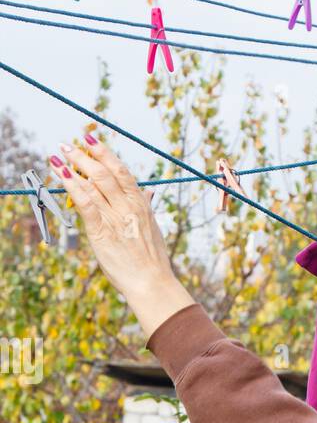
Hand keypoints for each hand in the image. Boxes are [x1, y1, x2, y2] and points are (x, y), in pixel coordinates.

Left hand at [48, 133, 177, 306]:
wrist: (151, 282)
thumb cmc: (152, 260)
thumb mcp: (152, 227)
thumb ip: (146, 207)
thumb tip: (148, 192)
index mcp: (141, 204)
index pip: (121, 171)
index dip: (104, 153)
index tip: (90, 140)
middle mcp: (128, 206)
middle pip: (104, 172)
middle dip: (84, 155)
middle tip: (67, 145)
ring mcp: (116, 218)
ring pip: (93, 184)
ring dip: (73, 166)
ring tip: (58, 156)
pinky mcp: (102, 231)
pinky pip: (86, 203)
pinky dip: (72, 186)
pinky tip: (62, 175)